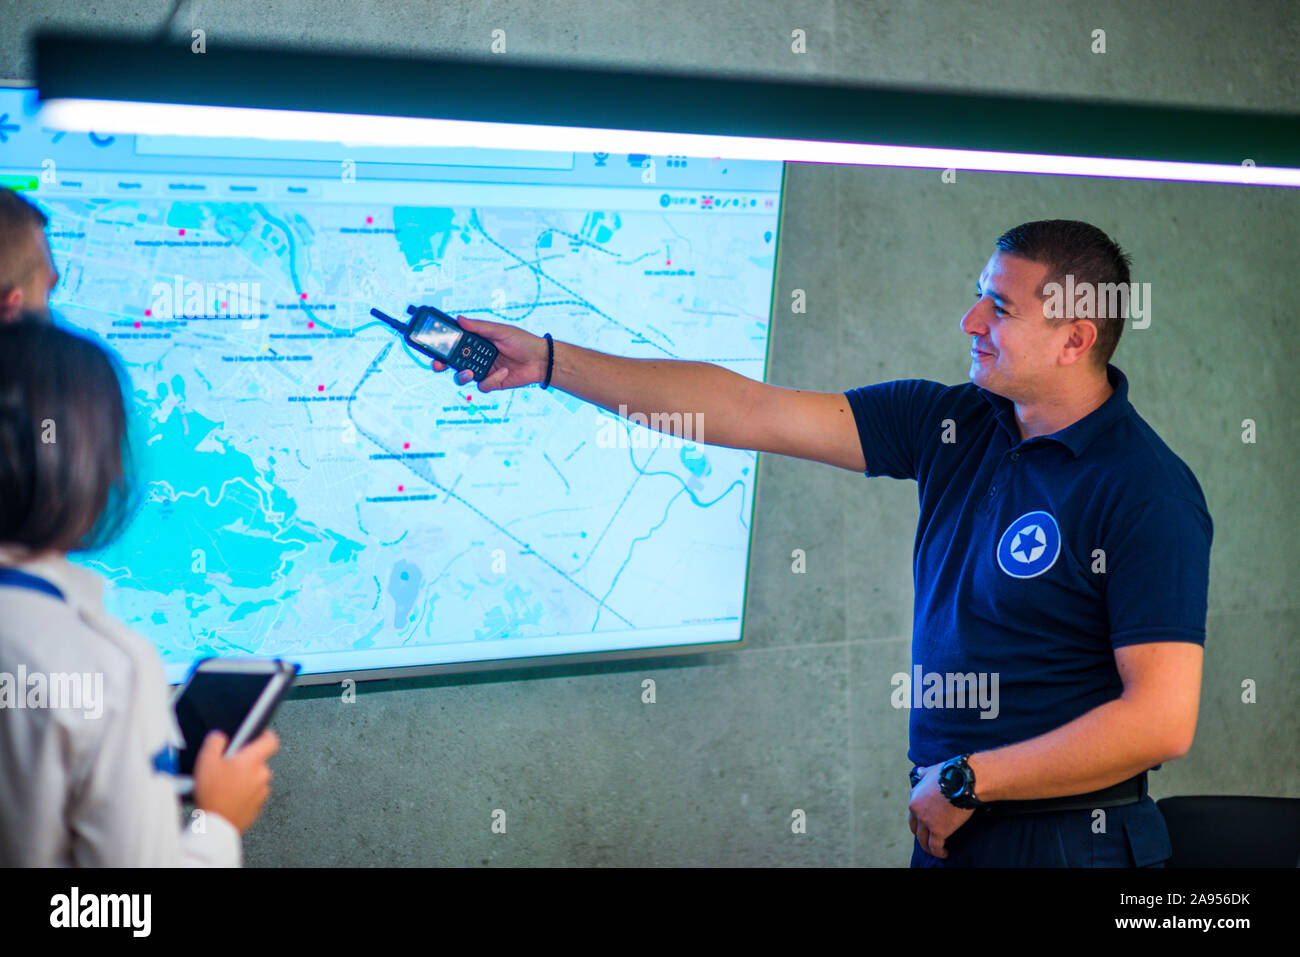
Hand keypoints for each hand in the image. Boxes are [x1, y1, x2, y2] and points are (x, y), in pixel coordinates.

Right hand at [192, 729, 279, 833]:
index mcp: (253, 760)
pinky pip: (253, 794)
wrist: (216, 825)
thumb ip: (215, 742)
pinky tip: (228, 797)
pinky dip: (244, 793)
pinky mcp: (258, 807)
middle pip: (259, 761)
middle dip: (246, 761)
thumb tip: (219, 737)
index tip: (257, 734)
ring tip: (225, 785)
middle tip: (227, 766)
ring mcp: (262, 792)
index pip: (271, 740)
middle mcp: (262, 775)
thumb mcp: (206, 762)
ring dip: (245, 778)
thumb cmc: (213, 794)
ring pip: (255, 778)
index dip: (265, 735)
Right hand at [431, 315, 548, 391]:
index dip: (441, 345)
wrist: (541, 360)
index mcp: (477, 342)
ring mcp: (483, 371)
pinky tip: (504, 372)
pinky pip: (482, 386)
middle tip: (438, 364)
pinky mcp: (492, 383)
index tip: (431, 344)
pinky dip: (492, 380)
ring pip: (462, 377)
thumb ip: (480, 327)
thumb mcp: (501, 331)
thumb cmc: (522, 342)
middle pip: (452, 362)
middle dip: (441, 364)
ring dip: (462, 375)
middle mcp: (477, 357)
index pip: (454, 343)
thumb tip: (459, 319)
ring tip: (470, 372)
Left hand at [908, 763, 974, 859]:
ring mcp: (926, 821)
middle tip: (929, 837)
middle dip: (921, 833)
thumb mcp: (932, 770)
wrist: (963, 781)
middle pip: (915, 827)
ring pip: (923, 840)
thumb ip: (924, 773)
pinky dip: (939, 852)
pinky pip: (935, 846)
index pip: (913, 811)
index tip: (926, 823)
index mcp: (914, 796)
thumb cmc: (951, 773)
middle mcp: (917, 809)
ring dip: (928, 847)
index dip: (919, 818)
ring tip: (936, 850)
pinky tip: (944, 853)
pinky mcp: (938, 830)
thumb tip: (919, 771)